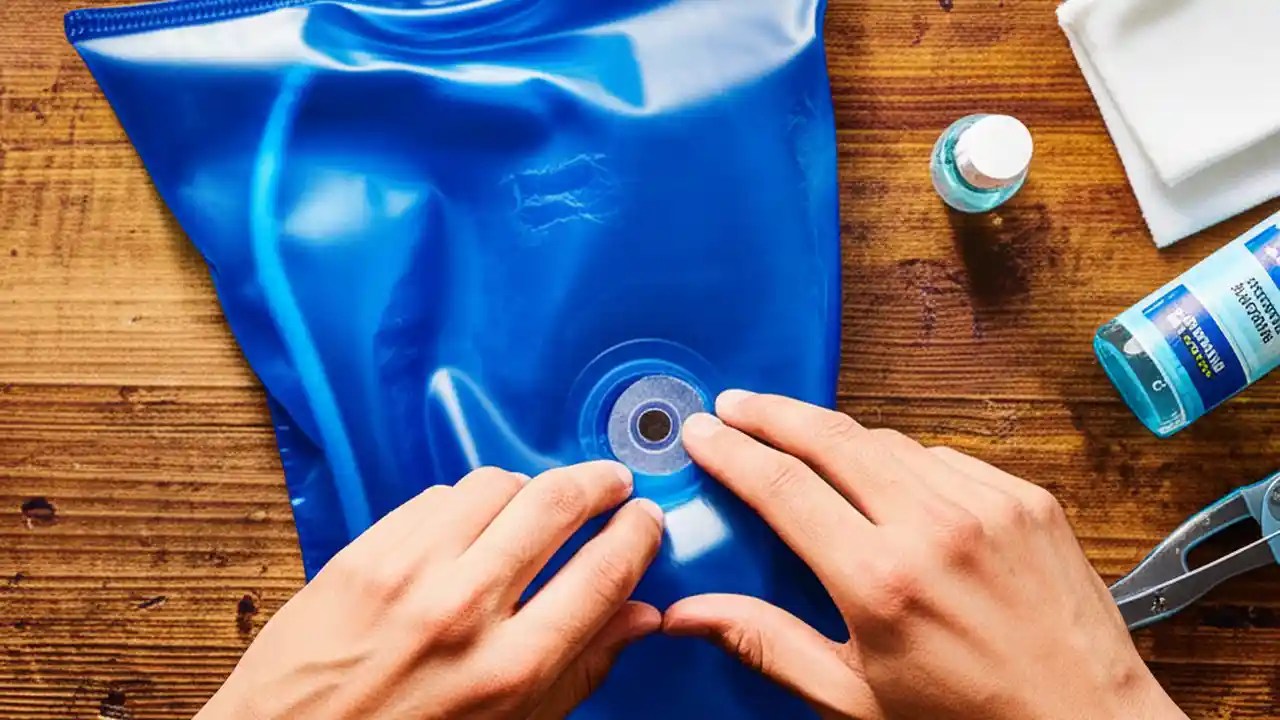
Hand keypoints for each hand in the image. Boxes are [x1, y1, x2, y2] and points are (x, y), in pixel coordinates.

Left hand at [196, 461, 663, 719]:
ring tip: (540, 504)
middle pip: (556, 504)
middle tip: (611, 484)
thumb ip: (581, 670)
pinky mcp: (365, 551)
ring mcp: (409, 572)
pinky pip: (436, 496)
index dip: (638, 533)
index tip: (646, 520)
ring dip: (531, 486)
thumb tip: (640, 617)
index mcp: (512, 667)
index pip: (604, 571)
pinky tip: (472, 524)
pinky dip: (467, 502)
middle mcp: (465, 609)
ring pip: (497, 484)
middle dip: (598, 483)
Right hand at [667, 391, 1185, 719]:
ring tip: (800, 439)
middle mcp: (934, 528)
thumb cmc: (968, 717)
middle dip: (771, 412)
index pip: (783, 488)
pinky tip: (887, 481)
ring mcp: (986, 503)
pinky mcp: (1024, 496)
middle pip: (830, 438)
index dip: (732, 452)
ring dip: (835, 434)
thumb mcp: (854, 696)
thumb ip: (768, 643)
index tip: (703, 433)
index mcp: (881, 581)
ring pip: (886, 440)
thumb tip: (689, 614)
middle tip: (736, 405)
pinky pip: (942, 456)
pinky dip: (903, 461)